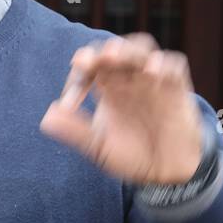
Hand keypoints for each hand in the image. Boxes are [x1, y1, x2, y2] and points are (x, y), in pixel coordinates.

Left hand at [39, 33, 204, 183]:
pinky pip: (174, 66)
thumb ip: (75, 132)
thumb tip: (46, 118)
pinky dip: (164, 64)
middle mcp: (129, 79)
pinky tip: (151, 71)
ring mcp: (153, 81)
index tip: (70, 102)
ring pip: (141, 50)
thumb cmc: (132, 154)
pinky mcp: (177, 89)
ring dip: (127, 50)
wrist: (166, 172)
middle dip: (100, 53)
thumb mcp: (99, 146)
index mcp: (107, 88)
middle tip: (87, 60)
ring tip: (113, 55)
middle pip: (115, 51)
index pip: (90, 67)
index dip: (78, 76)